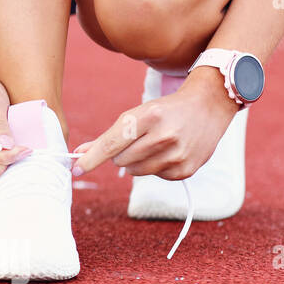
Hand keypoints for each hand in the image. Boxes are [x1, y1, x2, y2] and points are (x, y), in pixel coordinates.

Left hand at [72, 70, 238, 178]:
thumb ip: (109, 136)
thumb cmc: (165, 110)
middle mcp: (164, 136)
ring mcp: (177, 155)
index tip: (75, 168)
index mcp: (149, 117)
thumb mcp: (137, 114)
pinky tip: (168, 152)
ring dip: (136, 162)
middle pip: (121, 160)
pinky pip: (155, 176)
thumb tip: (80, 152)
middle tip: (137, 140)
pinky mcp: (186, 170)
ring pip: (135, 171)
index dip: (91, 158)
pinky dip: (155, 167)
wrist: (208, 107)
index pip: (112, 143)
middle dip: (121, 154)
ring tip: (153, 144)